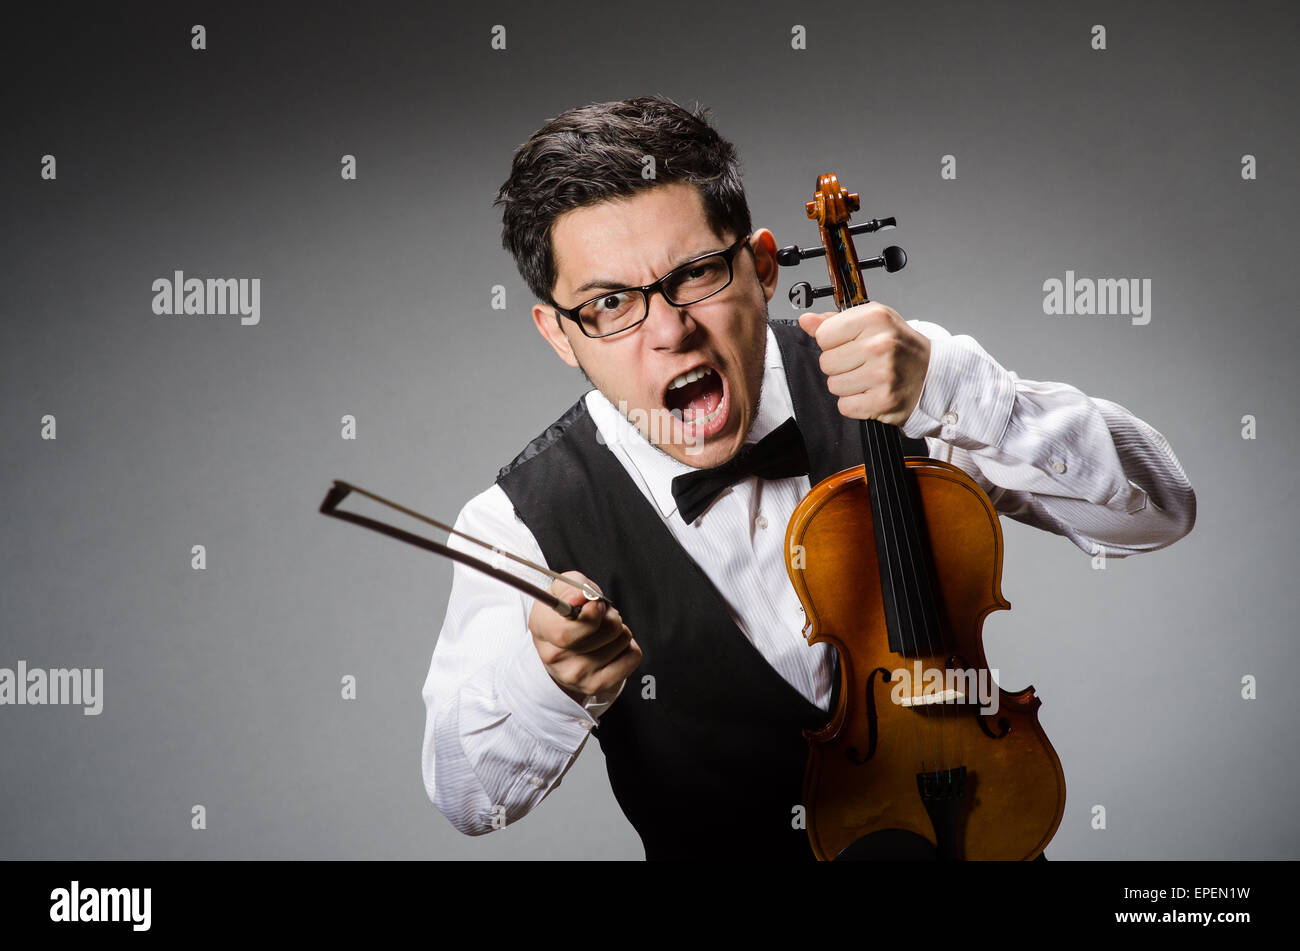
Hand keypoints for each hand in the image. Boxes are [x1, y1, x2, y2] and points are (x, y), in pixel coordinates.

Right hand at [529, 570, 640, 703]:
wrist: (562, 652)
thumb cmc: (565, 615)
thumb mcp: (561, 590)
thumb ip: (572, 586)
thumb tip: (582, 598)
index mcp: (541, 629)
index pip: (566, 633)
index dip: (591, 615)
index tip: (597, 604)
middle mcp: (554, 657)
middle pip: (605, 631)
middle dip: (611, 615)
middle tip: (602, 615)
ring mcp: (576, 676)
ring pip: (622, 640)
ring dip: (619, 630)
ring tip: (604, 632)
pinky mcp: (597, 685)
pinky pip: (633, 656)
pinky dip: (629, 646)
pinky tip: (612, 647)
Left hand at [798, 303, 929, 426]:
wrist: (934, 375)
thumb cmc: (900, 347)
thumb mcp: (873, 322)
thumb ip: (835, 321)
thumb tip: (806, 321)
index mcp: (875, 318)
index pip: (823, 335)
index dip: (832, 342)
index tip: (851, 344)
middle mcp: (879, 344)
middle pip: (825, 362)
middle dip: (839, 365)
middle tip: (861, 363)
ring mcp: (882, 374)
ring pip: (833, 386)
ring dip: (846, 386)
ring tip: (868, 378)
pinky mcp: (882, 401)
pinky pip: (845, 406)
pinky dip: (855, 403)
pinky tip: (871, 392)